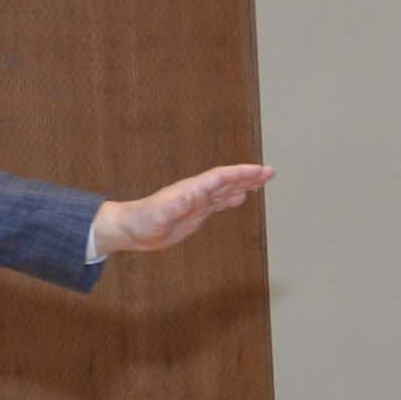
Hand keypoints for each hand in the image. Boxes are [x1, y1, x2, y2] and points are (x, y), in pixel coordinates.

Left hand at [88, 163, 269, 255]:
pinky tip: (240, 198)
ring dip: (244, 184)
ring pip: (226, 190)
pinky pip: (219, 203)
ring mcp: (196, 202)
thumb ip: (179, 203)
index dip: (242, 173)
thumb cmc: (143, 221)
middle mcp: (197, 193)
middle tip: (270, 171)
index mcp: (192, 190)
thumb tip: (197, 194)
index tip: (261, 170)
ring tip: (262, 181)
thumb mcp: (161, 213)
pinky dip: (233, 198)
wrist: (130, 229)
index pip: (221, 177)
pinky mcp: (195, 213)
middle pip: (228, 180)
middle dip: (249, 175)